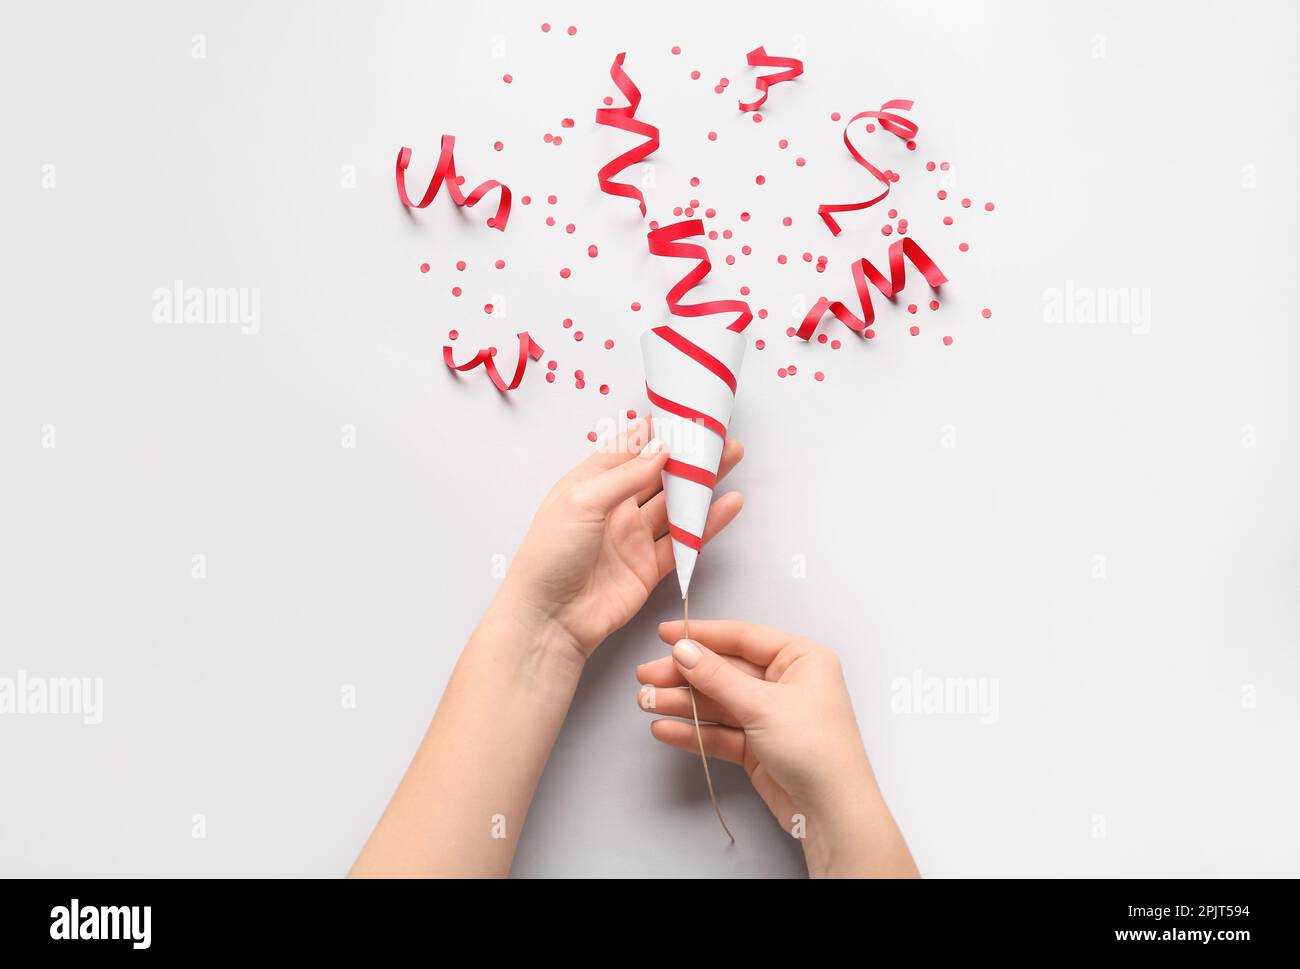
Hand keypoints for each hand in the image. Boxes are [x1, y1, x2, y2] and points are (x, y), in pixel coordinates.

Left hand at [500, 418, 744, 657]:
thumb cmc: (549, 556)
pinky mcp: (649, 566)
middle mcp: (614, 508)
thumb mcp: (581, 502)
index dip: (654, 430)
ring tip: (732, 457)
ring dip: (703, 482)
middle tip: (717, 434)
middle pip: (658, 473)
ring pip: (676, 503)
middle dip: (688, 453)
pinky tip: (727, 504)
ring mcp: (633, 537)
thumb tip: (660, 448)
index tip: (683, 412)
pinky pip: (684, 540)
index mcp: (590, 485)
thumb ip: (625, 476)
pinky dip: (707, 523)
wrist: (549, 619)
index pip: (627, 448)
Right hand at [636, 620, 917, 877]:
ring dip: (682, 703)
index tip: (665, 633)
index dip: (702, 635)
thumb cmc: (817, 750)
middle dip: (684, 675)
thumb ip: (718, 677)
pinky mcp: (757, 746)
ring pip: (717, 702)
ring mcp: (770, 715)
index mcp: (800, 659)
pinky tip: (665, 728)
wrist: (831, 813)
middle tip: (646, 676)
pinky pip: (719, 731)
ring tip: (646, 703)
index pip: (743, 637)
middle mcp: (786, 682)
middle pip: (724, 670)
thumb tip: (684, 650)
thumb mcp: (763, 705)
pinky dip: (693, 731)